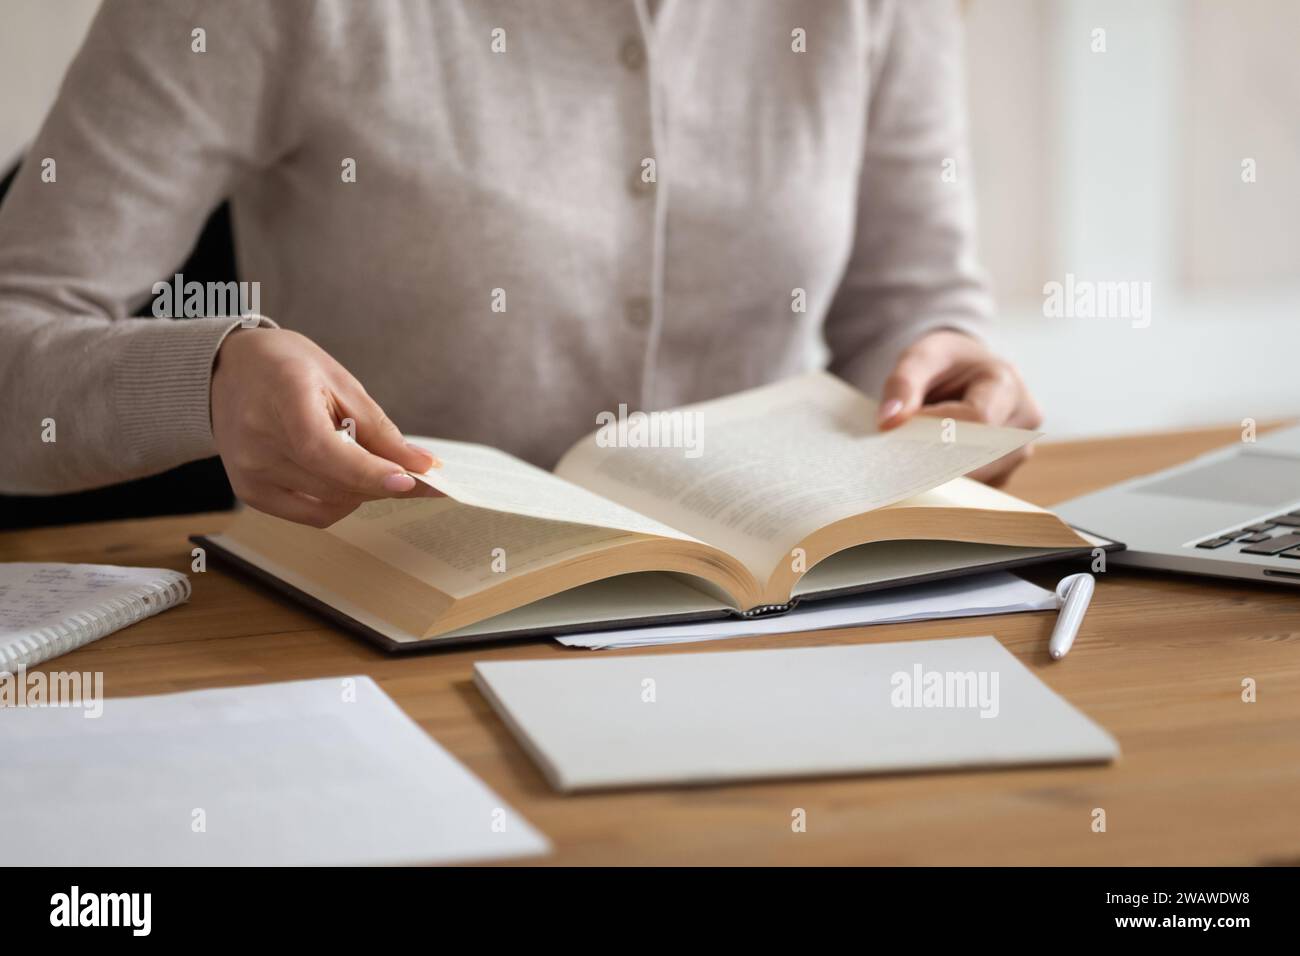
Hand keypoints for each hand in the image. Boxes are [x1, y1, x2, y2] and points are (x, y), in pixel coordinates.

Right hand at [211, 327, 438, 526]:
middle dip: (384, 481)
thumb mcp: (340, 382)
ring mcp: (249, 471)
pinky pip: (313, 515)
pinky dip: (342, 502)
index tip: (410, 480)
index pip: (323, 450)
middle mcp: (257, 439)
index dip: (368, 471)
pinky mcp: (250, 493)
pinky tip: (345, 478)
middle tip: (414, 472)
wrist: (228, 372)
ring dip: (365, 490)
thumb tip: (421, 467)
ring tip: (368, 462)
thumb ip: (380, 429)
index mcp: (282, 397)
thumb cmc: (286, 368)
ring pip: (331, 502)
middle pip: (334, 482)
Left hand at [876, 330, 1042, 485]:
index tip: (902, 430)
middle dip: (937, 460)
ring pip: (979, 477)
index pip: (978, 419)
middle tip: (898, 460)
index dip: (938, 430)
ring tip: (910, 463)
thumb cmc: (944, 363)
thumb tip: (889, 422)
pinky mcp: (1005, 470)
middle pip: (981, 454)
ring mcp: (1019, 448)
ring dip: (941, 475)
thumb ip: (902, 384)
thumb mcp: (920, 358)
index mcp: (1005, 382)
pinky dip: (949, 484)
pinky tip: (925, 473)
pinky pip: (977, 488)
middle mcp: (1023, 418)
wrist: (965, 371)